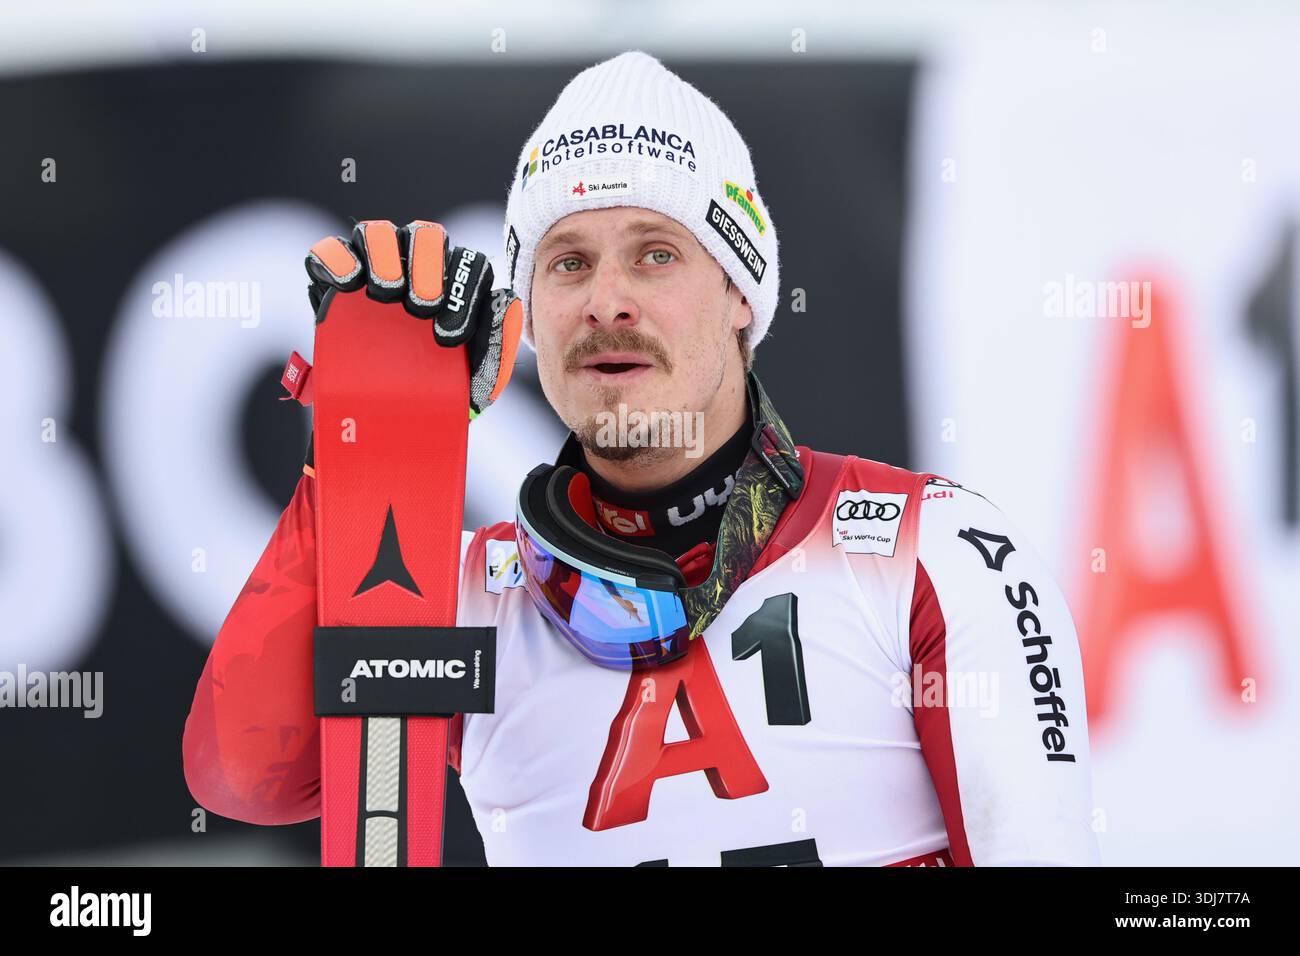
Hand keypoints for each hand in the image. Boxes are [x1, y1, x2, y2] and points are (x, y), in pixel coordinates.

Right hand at [304, 219, 521, 417]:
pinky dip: (337, 258)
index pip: (468, 263)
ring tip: (385, 293)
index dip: (462, 289)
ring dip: (384, 256)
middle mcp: (417, 266)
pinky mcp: (335, 281)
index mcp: (457, 284)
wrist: (391, 418)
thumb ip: (500, 344)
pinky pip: (332, 250)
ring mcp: (375, 269)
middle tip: (420, 309)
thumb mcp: (479, 380)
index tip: (446, 335)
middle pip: (426, 236)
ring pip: (379, 233)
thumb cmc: (442, 392)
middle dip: (426, 267)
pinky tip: (348, 285)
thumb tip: (506, 299)